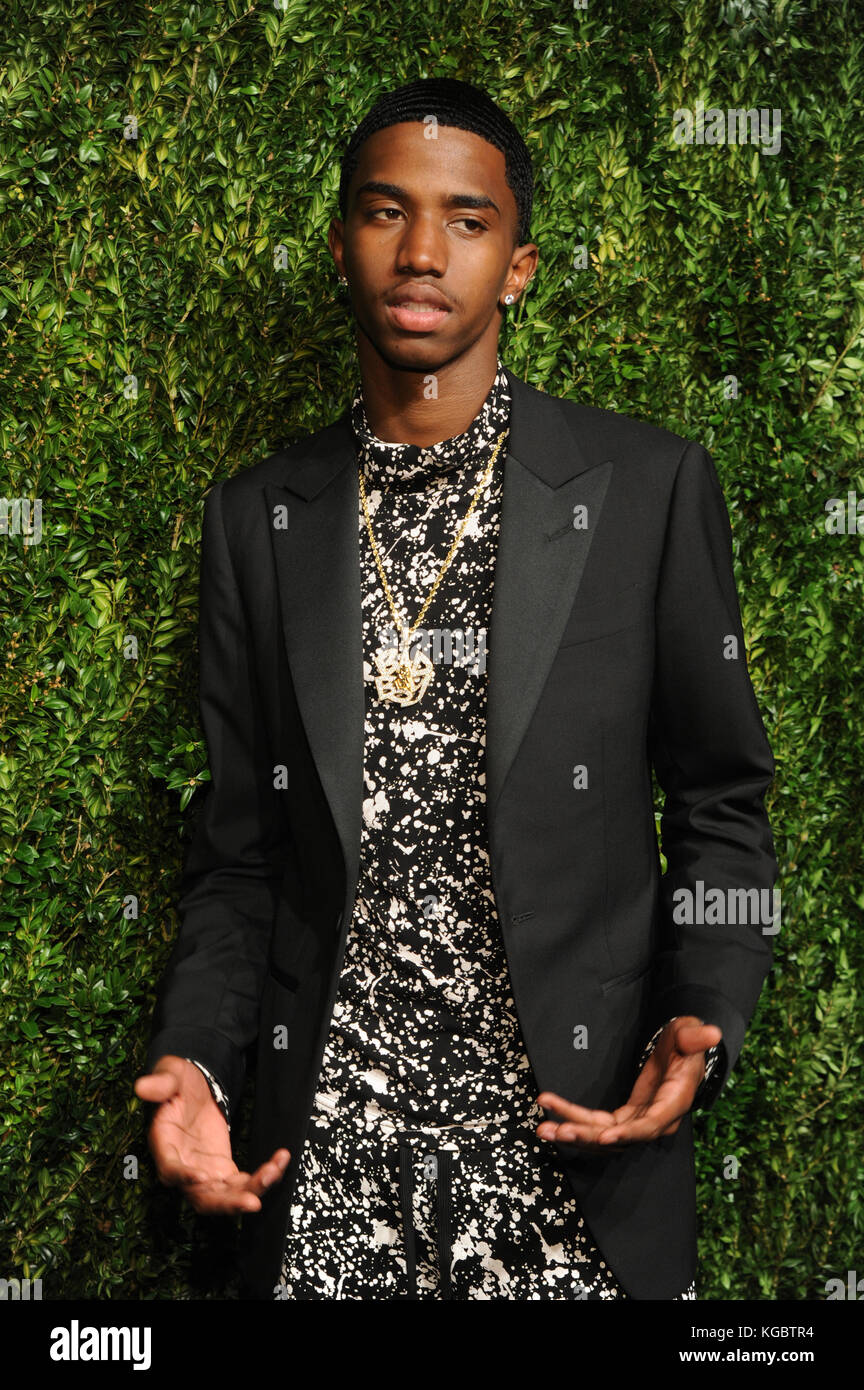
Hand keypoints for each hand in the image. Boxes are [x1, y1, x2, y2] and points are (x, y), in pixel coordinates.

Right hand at [134, 1055, 290, 1213]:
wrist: (195, 1088)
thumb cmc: (179, 1082)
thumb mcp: (170, 1074)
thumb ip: (160, 1083)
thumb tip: (142, 1087)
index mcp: (164, 1145)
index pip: (170, 1169)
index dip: (184, 1177)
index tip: (203, 1177)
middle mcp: (183, 1167)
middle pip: (201, 1197)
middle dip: (226, 1203)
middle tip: (251, 1202)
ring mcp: (204, 1173)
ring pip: (225, 1196)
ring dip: (250, 1191)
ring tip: (272, 1173)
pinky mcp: (222, 1171)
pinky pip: (242, 1183)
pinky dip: (262, 1177)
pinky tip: (279, 1162)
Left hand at [535, 1016, 721, 1154]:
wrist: (680, 1053)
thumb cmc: (685, 1042)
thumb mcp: (690, 1034)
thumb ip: (696, 1036)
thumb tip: (711, 1032)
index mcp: (674, 1101)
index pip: (651, 1124)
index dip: (628, 1133)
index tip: (602, 1136)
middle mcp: (656, 1119)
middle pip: (620, 1136)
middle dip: (587, 1136)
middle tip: (557, 1131)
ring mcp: (639, 1121)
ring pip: (604, 1136)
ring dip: (574, 1133)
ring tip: (543, 1128)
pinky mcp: (626, 1117)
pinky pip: (598, 1125)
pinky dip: (574, 1119)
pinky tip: (551, 1111)